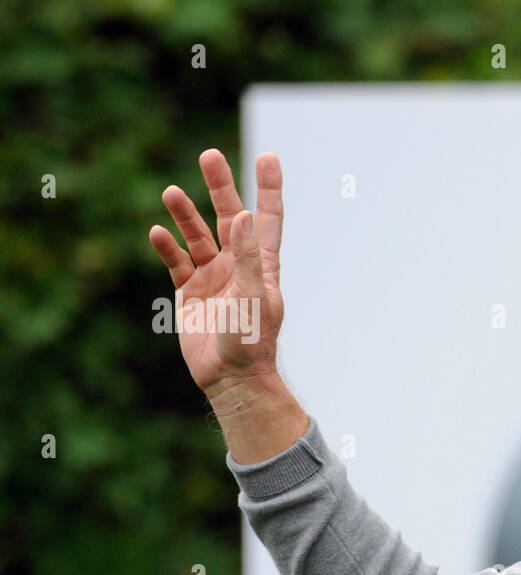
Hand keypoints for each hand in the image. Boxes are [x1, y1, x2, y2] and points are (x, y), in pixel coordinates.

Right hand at [148, 149, 284, 395]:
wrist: (231, 378)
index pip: (268, 218)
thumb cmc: (251, 340)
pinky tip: (156, 231)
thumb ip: (248, 256)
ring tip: (172, 192)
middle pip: (229, 216)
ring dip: (185, 214)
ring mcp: (213, 277)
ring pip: (197, 236)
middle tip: (209, 156)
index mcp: (262, 264)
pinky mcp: (190, 293)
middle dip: (220, 187)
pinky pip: (176, 262)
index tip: (269, 157)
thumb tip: (245, 215)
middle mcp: (238, 265)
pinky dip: (167, 246)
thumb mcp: (252, 295)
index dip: (268, 189)